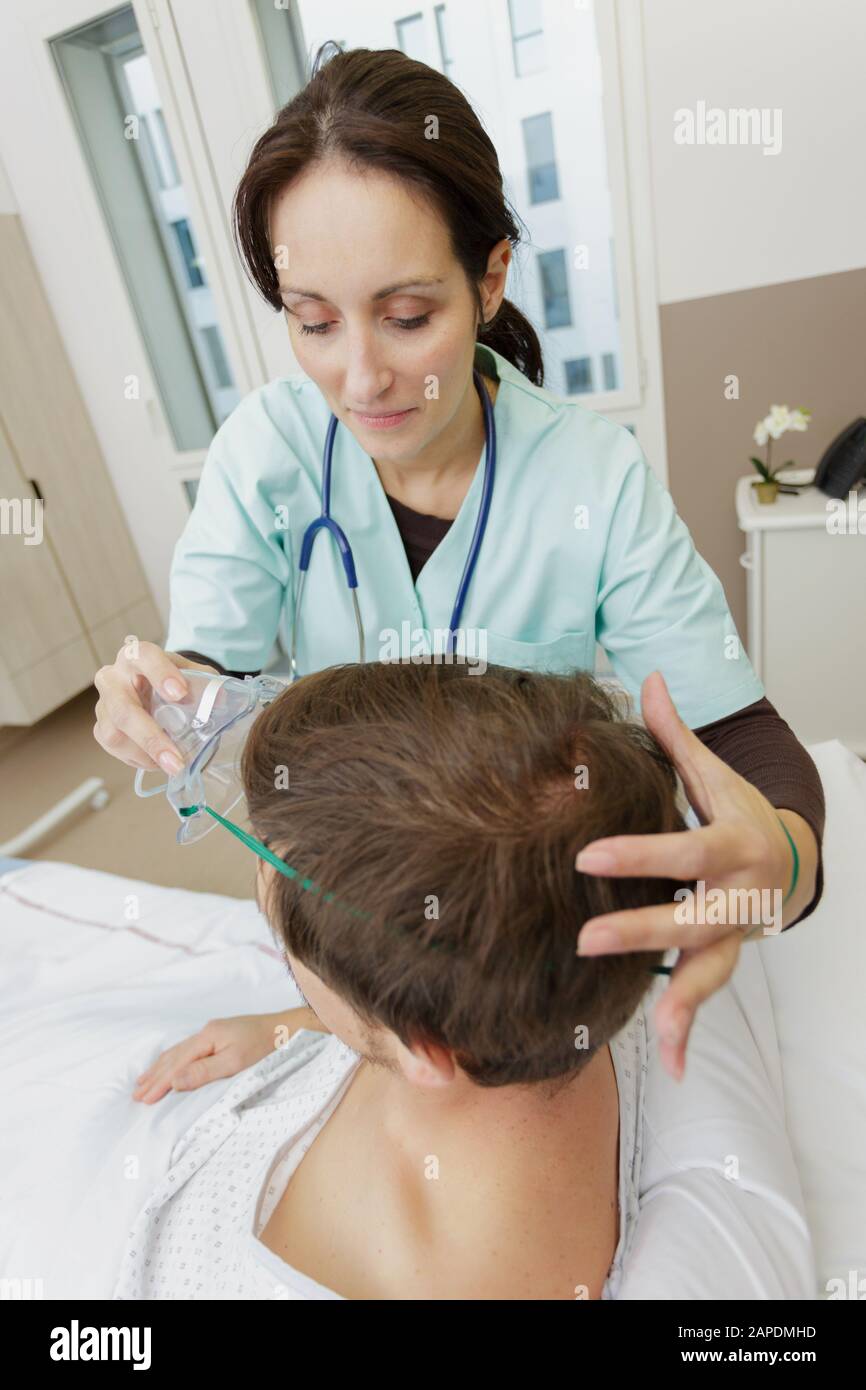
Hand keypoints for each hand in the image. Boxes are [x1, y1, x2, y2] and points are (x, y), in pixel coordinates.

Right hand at [94, 641, 218, 773]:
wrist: (156, 688)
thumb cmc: (175, 680)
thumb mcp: (194, 675)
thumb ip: (206, 684)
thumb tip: (219, 699)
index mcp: (136, 656)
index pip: (144, 658)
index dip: (161, 675)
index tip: (180, 694)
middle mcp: (113, 677)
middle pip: (123, 708)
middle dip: (150, 738)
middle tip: (177, 760)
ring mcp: (104, 704)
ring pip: (113, 734)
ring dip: (145, 755)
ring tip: (173, 765)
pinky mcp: (101, 727)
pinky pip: (114, 748)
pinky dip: (139, 759)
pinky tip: (158, 762)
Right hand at [132, 1008, 323, 1102]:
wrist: (290, 1028)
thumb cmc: (266, 1047)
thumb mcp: (235, 1062)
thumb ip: (204, 1072)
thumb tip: (173, 1080)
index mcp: (207, 1037)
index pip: (176, 1064)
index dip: (159, 1083)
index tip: (143, 1100)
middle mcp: (207, 1032)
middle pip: (174, 1057)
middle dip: (154, 1076)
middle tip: (136, 1094)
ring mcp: (214, 1033)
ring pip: (179, 1052)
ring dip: (161, 1067)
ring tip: (144, 1080)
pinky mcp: (221, 1037)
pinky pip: (189, 1050)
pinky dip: (174, 1061)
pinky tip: (172, 1064)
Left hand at [575, 671, 804, 1081]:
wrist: (790, 858)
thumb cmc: (735, 813)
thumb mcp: (712, 774)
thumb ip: (675, 734)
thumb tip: (648, 677)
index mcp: (731, 844)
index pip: (683, 850)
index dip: (640, 854)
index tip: (588, 855)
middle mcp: (738, 895)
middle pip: (691, 917)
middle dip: (643, 930)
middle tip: (586, 938)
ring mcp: (736, 933)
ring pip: (710, 969)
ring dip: (684, 1004)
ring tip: (660, 1038)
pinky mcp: (727, 959)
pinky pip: (709, 997)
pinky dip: (691, 1032)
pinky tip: (671, 1064)